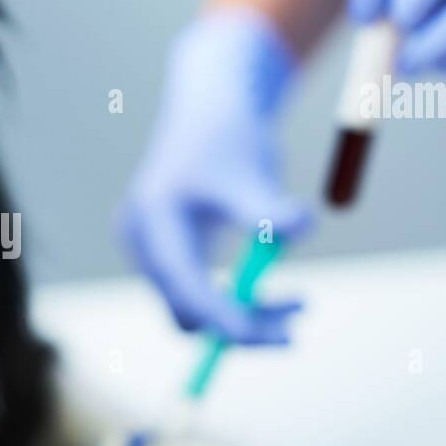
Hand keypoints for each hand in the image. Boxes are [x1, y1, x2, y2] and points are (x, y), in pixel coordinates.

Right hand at [119, 9, 310, 344]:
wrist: (209, 108)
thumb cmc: (230, 136)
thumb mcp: (251, 170)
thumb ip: (268, 204)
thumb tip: (302, 229)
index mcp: (155, 220)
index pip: (185, 287)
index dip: (225, 318)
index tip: (270, 337)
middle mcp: (143, 242)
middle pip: (186, 310)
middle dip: (241, 323)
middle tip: (296, 326)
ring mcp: (150, 251)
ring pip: (196, 307)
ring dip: (245, 313)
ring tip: (301, 302)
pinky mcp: (167, 255)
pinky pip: (199, 294)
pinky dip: (237, 298)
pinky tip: (274, 286)